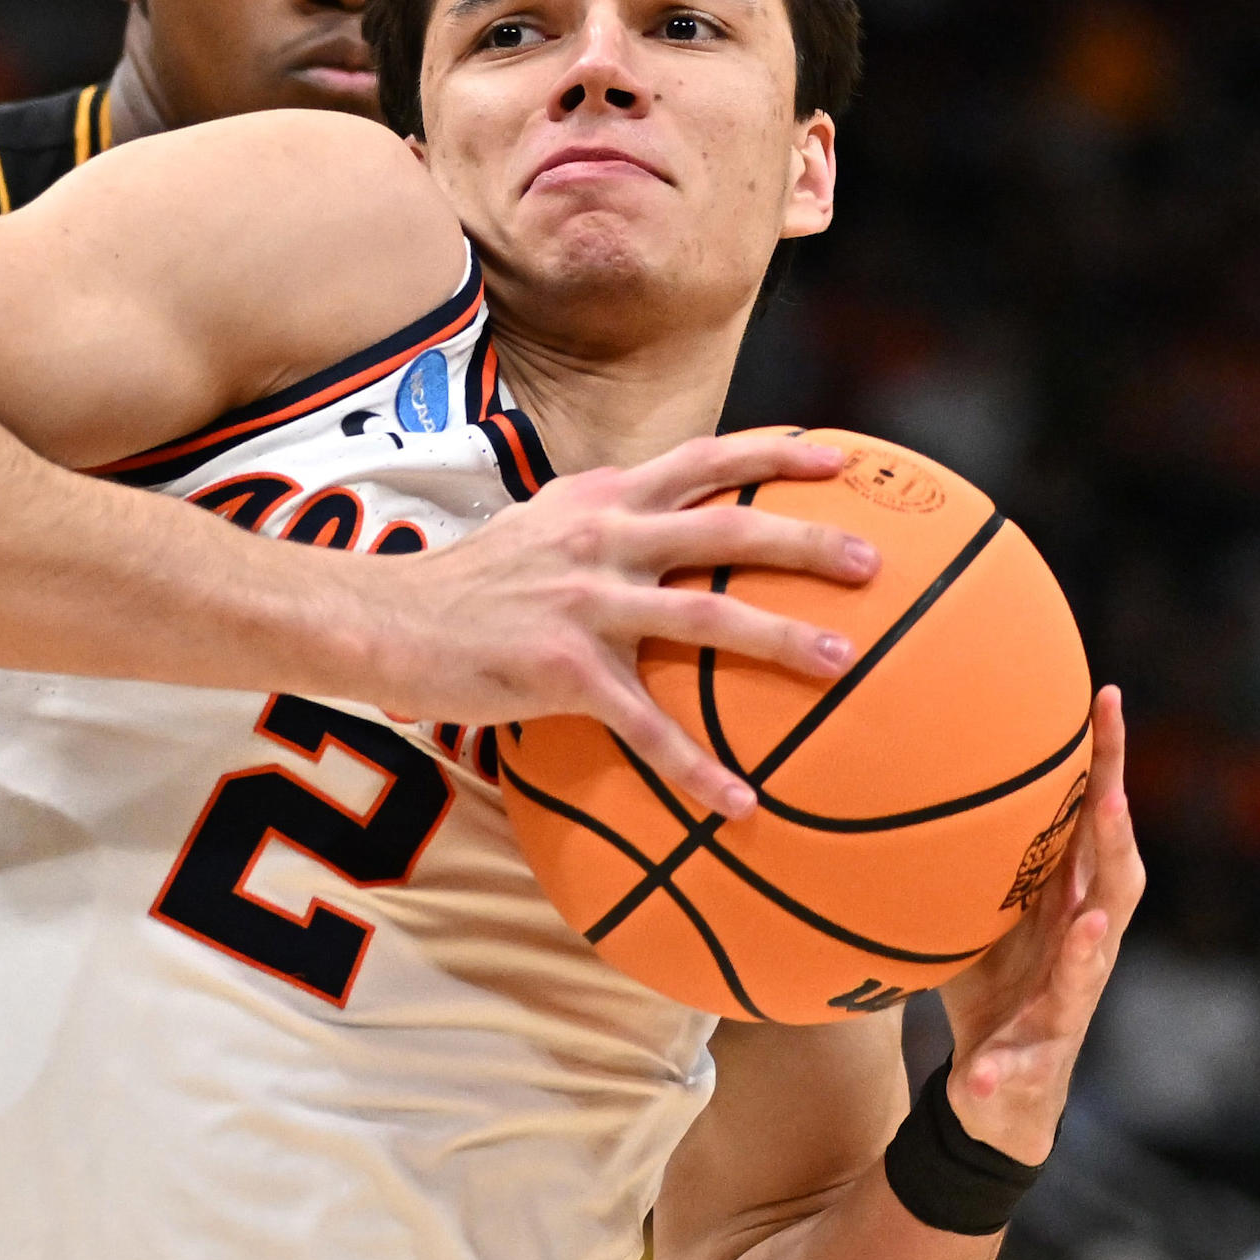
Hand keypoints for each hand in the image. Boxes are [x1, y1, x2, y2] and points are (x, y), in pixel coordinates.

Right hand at [375, 428, 875, 817]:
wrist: (385, 619)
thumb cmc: (467, 583)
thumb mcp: (539, 525)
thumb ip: (602, 518)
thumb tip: (665, 523)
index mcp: (601, 499)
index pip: (703, 459)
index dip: (776, 455)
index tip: (840, 460)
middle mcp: (602, 538)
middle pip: (726, 528)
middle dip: (807, 542)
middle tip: (874, 565)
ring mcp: (585, 603)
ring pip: (706, 616)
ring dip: (781, 639)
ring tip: (843, 663)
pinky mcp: (563, 670)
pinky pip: (646, 725)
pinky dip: (697, 768)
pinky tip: (738, 805)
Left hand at [936, 690, 1142, 1165]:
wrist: (995, 1099)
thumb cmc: (993, 994)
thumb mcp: (967, 916)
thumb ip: (952, 861)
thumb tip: (891, 783)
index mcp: (1068, 906)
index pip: (1096, 825)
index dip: (1107, 766)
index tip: (1104, 697)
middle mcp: (1082, 950)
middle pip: (1114, 882)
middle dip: (1116, 835)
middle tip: (1110, 786)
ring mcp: (1064, 1012)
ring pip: (1088, 974)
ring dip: (1091, 948)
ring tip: (1092, 918)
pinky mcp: (1032, 1071)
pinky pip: (1015, 1069)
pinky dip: (1000, 1067)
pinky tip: (980, 1070)